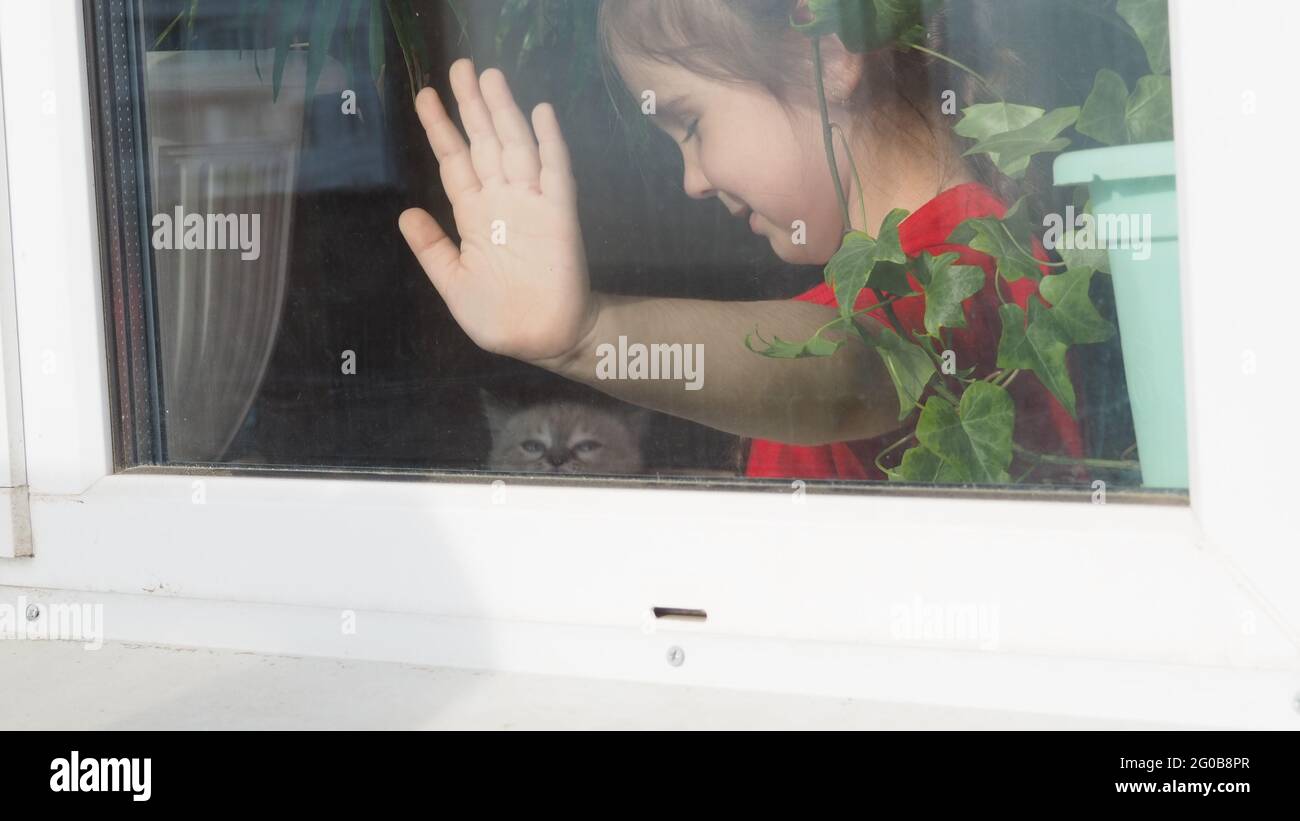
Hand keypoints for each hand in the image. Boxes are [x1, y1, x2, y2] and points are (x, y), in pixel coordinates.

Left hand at [399, 59, 594, 365]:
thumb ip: (432, 249)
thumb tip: (406, 213)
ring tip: (490, 77)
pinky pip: (555, 172)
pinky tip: (540, 113)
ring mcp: (531, 205)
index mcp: (474, 215)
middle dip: (471, 106)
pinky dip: (549, 142)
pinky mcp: (559, 216)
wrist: (541, 340)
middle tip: (460, 67)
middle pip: (484, 143)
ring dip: (503, 112)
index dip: (441, 128)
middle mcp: (501, 201)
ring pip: (516, 146)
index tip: (425, 96)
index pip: (455, 161)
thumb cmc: (498, 317)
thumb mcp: (452, 284)